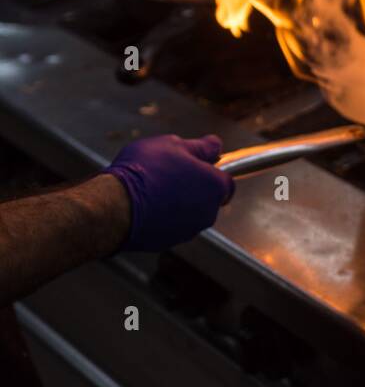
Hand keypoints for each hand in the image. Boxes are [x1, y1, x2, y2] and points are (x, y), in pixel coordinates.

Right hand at [104, 134, 233, 251]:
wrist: (116, 206)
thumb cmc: (146, 171)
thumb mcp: (174, 144)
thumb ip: (200, 146)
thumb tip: (216, 145)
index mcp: (215, 187)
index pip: (226, 181)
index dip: (211, 171)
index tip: (196, 165)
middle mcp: (208, 213)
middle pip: (207, 198)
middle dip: (193, 186)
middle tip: (169, 172)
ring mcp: (189, 230)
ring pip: (189, 213)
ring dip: (177, 202)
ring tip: (152, 188)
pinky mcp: (168, 242)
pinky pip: (170, 225)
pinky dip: (162, 217)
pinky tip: (143, 205)